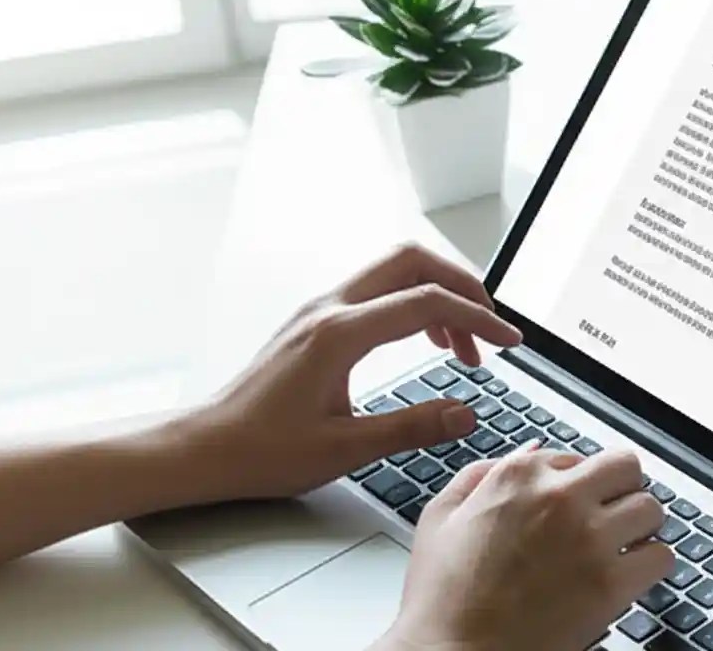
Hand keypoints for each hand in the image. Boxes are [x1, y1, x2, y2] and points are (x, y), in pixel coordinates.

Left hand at [177, 243, 521, 501]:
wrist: (204, 447)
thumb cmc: (260, 450)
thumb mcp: (344, 450)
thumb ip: (411, 427)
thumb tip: (464, 413)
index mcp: (339, 334)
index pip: (427, 303)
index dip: (477, 319)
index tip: (508, 341)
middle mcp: (329, 308)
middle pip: (413, 261)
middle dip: (463, 285)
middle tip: (490, 327)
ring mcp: (320, 309)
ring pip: (394, 270)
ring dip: (437, 294)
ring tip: (462, 346)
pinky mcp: (316, 320)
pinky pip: (376, 290)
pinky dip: (411, 304)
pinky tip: (423, 342)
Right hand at [381, 446, 672, 650]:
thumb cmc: (443, 598)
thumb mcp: (442, 518)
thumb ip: (482, 474)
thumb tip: (532, 450)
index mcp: (517, 476)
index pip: (578, 457)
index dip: (580, 483)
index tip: (578, 504)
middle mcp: (558, 497)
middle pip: (626, 467)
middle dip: (622, 488)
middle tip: (613, 513)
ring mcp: (589, 538)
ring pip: (650, 507)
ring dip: (640, 525)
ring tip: (623, 546)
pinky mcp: (610, 583)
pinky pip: (661, 556)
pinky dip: (651, 564)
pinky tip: (629, 575)